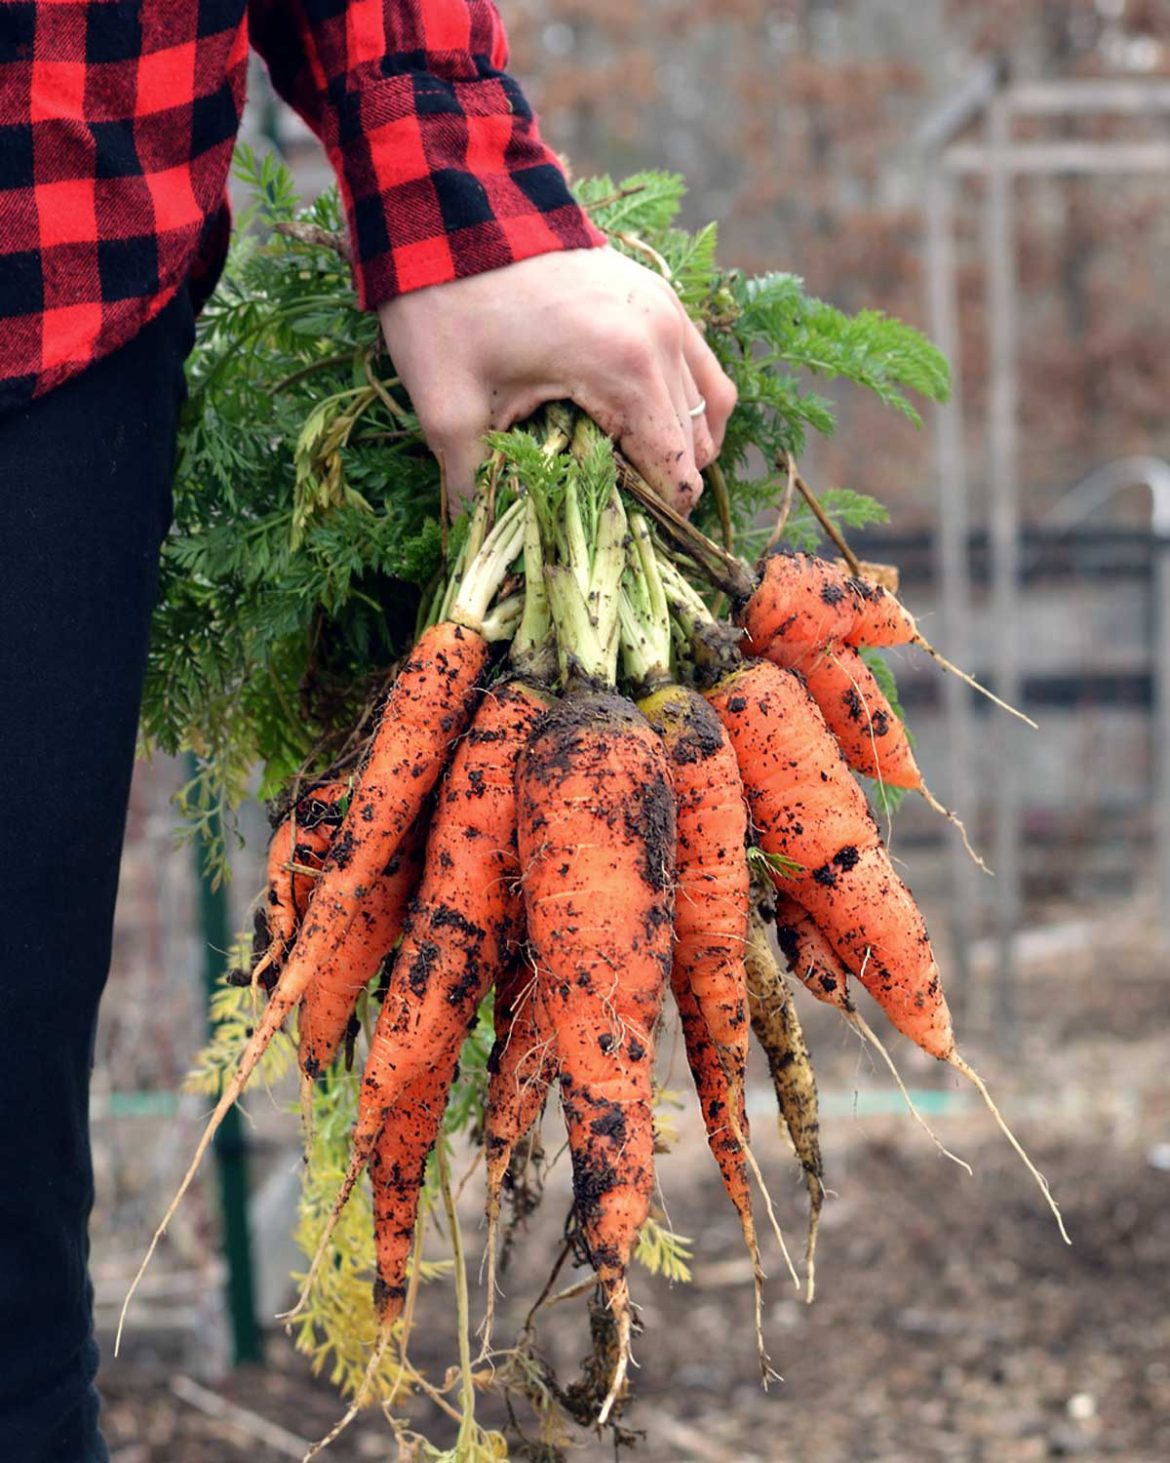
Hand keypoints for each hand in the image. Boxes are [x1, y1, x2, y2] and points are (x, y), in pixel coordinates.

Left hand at [377, 247, 736, 513]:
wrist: (447, 204)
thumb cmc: (446, 305)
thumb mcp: (448, 407)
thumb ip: (472, 484)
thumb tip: (477, 542)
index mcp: (626, 367)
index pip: (677, 472)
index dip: (652, 516)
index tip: (609, 528)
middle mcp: (663, 336)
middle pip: (699, 445)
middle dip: (662, 484)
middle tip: (607, 503)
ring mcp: (667, 309)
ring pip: (711, 404)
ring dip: (680, 443)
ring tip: (627, 467)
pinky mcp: (656, 294)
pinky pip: (698, 364)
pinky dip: (680, 402)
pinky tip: (631, 419)